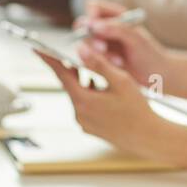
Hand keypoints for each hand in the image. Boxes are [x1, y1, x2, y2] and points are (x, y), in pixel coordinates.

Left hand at [36, 46, 162, 157]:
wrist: (147, 138)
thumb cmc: (137, 112)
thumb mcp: (119, 81)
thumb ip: (98, 64)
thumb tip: (82, 50)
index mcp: (83, 100)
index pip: (61, 74)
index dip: (50, 59)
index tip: (39, 49)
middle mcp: (79, 113)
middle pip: (71, 84)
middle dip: (77, 71)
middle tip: (86, 59)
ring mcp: (84, 122)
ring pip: (80, 95)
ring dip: (88, 84)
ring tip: (108, 81)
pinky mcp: (90, 127)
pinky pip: (86, 106)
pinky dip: (93, 96)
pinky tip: (108, 95)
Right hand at [73, 3, 170, 87]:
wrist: (157, 75)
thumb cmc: (150, 53)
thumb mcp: (136, 38)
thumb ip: (116, 29)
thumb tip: (94, 26)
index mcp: (116, 15)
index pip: (93, 7)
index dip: (91, 16)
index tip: (95, 28)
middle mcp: (106, 27)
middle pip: (83, 25)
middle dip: (90, 37)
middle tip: (102, 49)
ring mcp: (102, 42)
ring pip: (85, 43)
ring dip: (98, 53)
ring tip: (119, 61)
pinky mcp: (100, 58)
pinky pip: (90, 57)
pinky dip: (101, 62)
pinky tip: (119, 65)